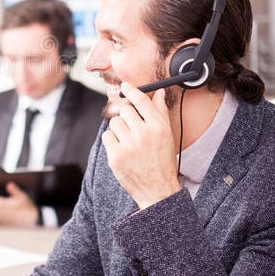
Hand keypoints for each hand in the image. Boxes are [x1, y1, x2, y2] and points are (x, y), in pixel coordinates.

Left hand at [102, 81, 180, 209]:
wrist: (158, 189)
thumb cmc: (163, 160)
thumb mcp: (167, 135)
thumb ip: (160, 112)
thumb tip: (157, 92)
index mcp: (158, 127)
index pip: (141, 101)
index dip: (131, 90)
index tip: (124, 86)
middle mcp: (144, 134)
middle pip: (125, 110)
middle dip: (127, 117)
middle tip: (132, 128)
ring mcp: (128, 146)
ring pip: (114, 122)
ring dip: (119, 129)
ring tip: (128, 141)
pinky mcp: (116, 157)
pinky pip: (107, 136)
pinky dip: (112, 141)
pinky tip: (122, 149)